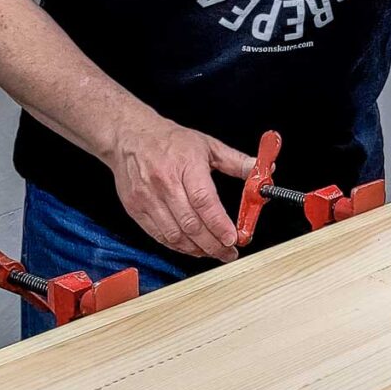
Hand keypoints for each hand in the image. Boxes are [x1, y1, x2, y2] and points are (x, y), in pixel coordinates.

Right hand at [107, 118, 253, 261]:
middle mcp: (164, 182)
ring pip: (175, 234)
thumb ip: (236, 161)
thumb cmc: (169, 141)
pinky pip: (159, 236)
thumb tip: (261, 172)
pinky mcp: (136, 209)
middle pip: (191, 223)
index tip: (234, 238)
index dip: (219, 224)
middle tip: (229, 252)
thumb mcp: (207, 145)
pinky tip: (193, 247)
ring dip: (197, 249)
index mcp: (185, 164)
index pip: (204, 201)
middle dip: (214, 244)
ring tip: (214, 252)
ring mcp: (147, 198)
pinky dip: (178, 246)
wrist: (129, 137)